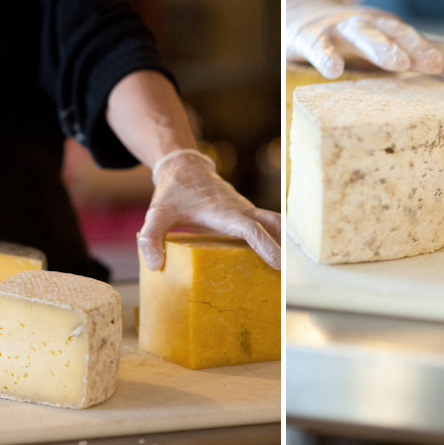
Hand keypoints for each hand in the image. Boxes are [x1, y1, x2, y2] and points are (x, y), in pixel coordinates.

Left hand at [138, 149, 280, 270]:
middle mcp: (240, 211)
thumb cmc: (172, 192)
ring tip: (290, 274)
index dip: (265, 246)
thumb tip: (156, 265)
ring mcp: (246, 211)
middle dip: (285, 247)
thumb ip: (150, 238)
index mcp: (223, 213)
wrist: (186, 167)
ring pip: (274, 224)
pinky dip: (276, 239)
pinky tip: (277, 260)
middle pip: (274, 225)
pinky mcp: (246, 214)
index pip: (250, 229)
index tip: (278, 264)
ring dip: (284, 243)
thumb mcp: (156, 214)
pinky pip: (267, 226)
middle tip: (293, 276)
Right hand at [286, 0, 443, 78]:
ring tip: (398, 64)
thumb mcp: (391, 43)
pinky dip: (326, 56)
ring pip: (364, 36)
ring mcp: (341, 30)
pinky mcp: (311, 38)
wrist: (300, 10)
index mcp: (393, 31)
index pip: (427, 45)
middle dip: (419, 47)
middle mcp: (372, 26)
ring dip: (382, 48)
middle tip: (438, 65)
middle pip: (399, 34)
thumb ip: (427, 54)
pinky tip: (333, 71)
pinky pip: (319, 47)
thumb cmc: (354, 35)